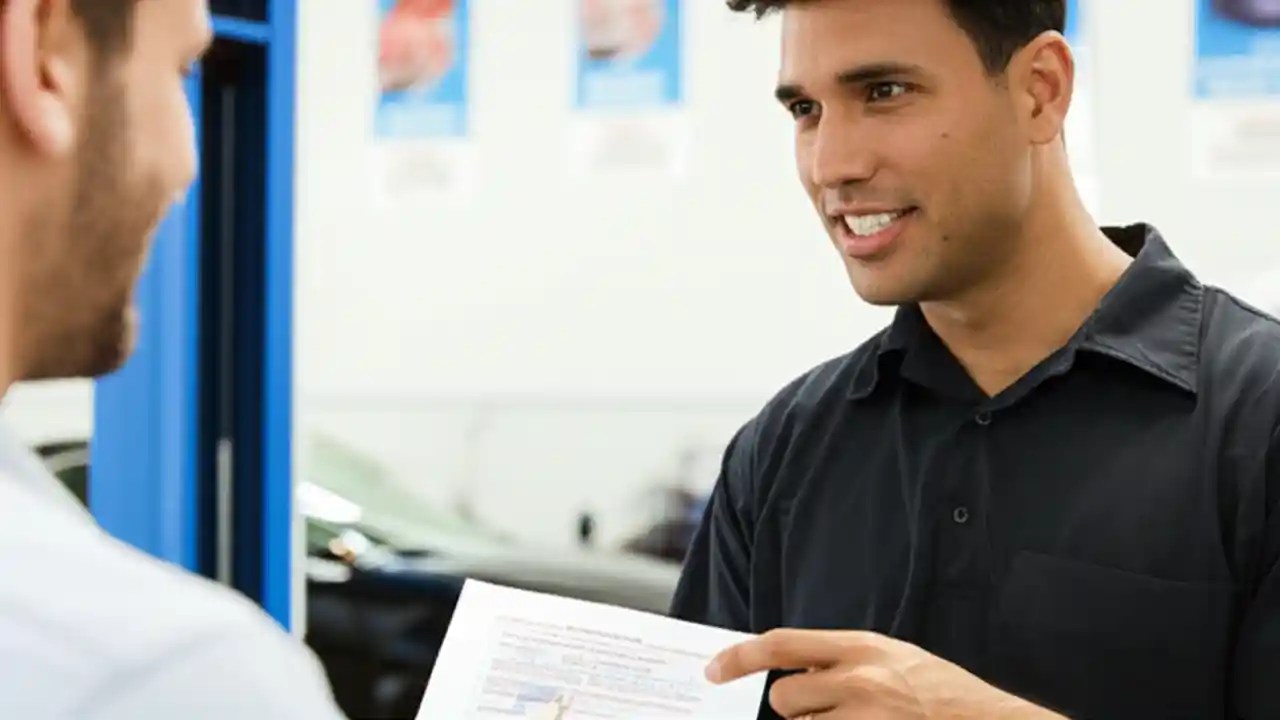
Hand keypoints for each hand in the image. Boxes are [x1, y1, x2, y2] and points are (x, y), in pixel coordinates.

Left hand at [705, 629, 1064, 719]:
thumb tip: (790, 668)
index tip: (714, 669)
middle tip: (827, 709)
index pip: (781, 644)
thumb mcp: (891, 656)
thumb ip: (841, 658)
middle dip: (795, 708)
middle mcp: (860, 680)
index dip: (739, 657)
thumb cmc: (939, 690)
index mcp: (861, 647)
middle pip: (785, 698)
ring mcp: (866, 719)